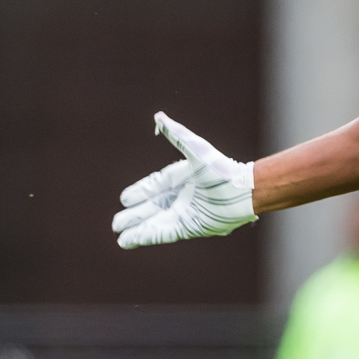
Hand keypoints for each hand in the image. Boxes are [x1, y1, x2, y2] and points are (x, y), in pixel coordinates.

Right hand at [111, 112, 256, 248]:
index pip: (153, 187)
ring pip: (153, 222)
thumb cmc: (222, 170)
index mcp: (180, 178)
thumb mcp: (197, 151)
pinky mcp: (188, 228)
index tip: (124, 199)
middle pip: (150, 208)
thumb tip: (159, 117)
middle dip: (132, 215)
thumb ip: (177, 135)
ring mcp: (183, 214)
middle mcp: (180, 197)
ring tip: (119, 235)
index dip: (138, 193)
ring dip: (136, 229)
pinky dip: (146, 237)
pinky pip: (161, 233)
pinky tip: (130, 241)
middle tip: (115, 223)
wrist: (243, 193)